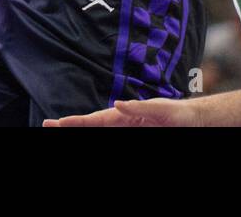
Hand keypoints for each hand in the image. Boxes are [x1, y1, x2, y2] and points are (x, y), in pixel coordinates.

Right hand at [43, 98, 202, 127]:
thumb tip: (116, 104)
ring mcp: (127, 129)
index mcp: (127, 114)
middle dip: (70, 125)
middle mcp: (123, 121)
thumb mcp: (163, 110)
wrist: (194, 120)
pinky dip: (97, 134)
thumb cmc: (180, 114)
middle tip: (46, 125)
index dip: (76, 122)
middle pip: (91, 125)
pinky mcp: (133, 135)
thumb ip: (139, 107)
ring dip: (81, 131)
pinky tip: (88, 133)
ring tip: (61, 130)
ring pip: (98, 132)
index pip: (96, 119)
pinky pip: (111, 137)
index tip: (57, 123)